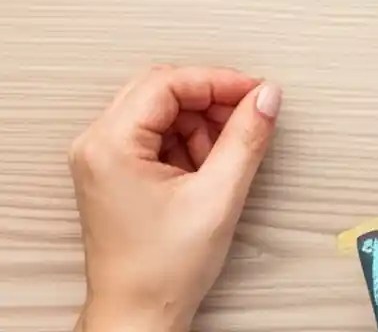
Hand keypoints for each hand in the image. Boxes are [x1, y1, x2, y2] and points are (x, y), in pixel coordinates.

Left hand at [69, 66, 282, 331]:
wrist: (140, 313)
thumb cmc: (163, 269)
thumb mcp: (218, 196)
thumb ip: (246, 138)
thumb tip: (266, 97)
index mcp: (110, 146)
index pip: (168, 84)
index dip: (219, 81)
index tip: (257, 91)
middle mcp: (98, 145)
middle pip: (162, 90)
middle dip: (211, 98)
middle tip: (249, 113)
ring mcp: (105, 158)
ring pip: (163, 110)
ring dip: (202, 122)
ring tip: (227, 155)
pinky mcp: (117, 171)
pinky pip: (159, 134)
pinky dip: (191, 141)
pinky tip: (210, 168)